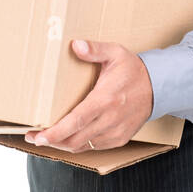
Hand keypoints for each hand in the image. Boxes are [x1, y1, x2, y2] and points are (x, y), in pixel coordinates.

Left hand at [24, 39, 153, 151]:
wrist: (159, 87)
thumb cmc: (133, 70)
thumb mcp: (115, 53)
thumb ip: (95, 49)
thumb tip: (75, 45)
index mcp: (105, 99)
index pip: (76, 121)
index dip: (55, 133)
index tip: (38, 135)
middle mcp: (110, 120)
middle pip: (75, 139)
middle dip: (52, 141)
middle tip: (33, 137)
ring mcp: (115, 133)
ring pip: (83, 146)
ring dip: (63, 144)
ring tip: (47, 138)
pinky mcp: (119, 139)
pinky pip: (94, 146)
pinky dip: (78, 144)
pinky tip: (68, 137)